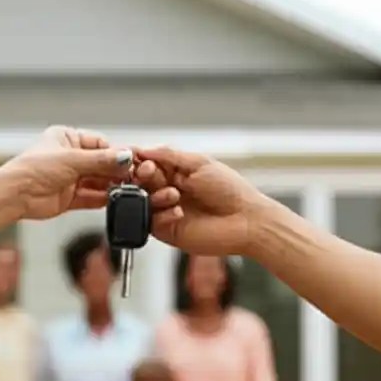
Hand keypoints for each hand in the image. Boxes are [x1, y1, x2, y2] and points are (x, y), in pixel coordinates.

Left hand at [3, 126, 180, 220]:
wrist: (15, 195)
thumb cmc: (32, 169)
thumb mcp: (73, 160)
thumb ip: (102, 160)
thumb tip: (124, 156)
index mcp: (66, 138)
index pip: (99, 143)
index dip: (116, 153)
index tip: (131, 160)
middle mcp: (68, 157)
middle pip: (101, 163)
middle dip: (115, 171)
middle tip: (132, 177)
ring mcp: (69, 178)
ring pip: (97, 181)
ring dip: (110, 186)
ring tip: (126, 189)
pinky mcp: (68, 198)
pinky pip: (91, 198)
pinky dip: (103, 200)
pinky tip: (114, 200)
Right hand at [132, 146, 268, 255]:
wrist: (246, 221)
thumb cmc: (230, 191)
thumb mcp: (200, 164)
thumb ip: (169, 155)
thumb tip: (143, 149)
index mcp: (177, 172)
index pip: (148, 163)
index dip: (140, 160)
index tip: (134, 157)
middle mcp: (170, 191)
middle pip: (141, 182)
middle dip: (143, 175)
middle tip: (150, 173)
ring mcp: (167, 211)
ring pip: (143, 202)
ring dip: (155, 195)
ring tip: (174, 195)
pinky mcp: (169, 231)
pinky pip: (151, 222)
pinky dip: (162, 215)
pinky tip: (178, 212)